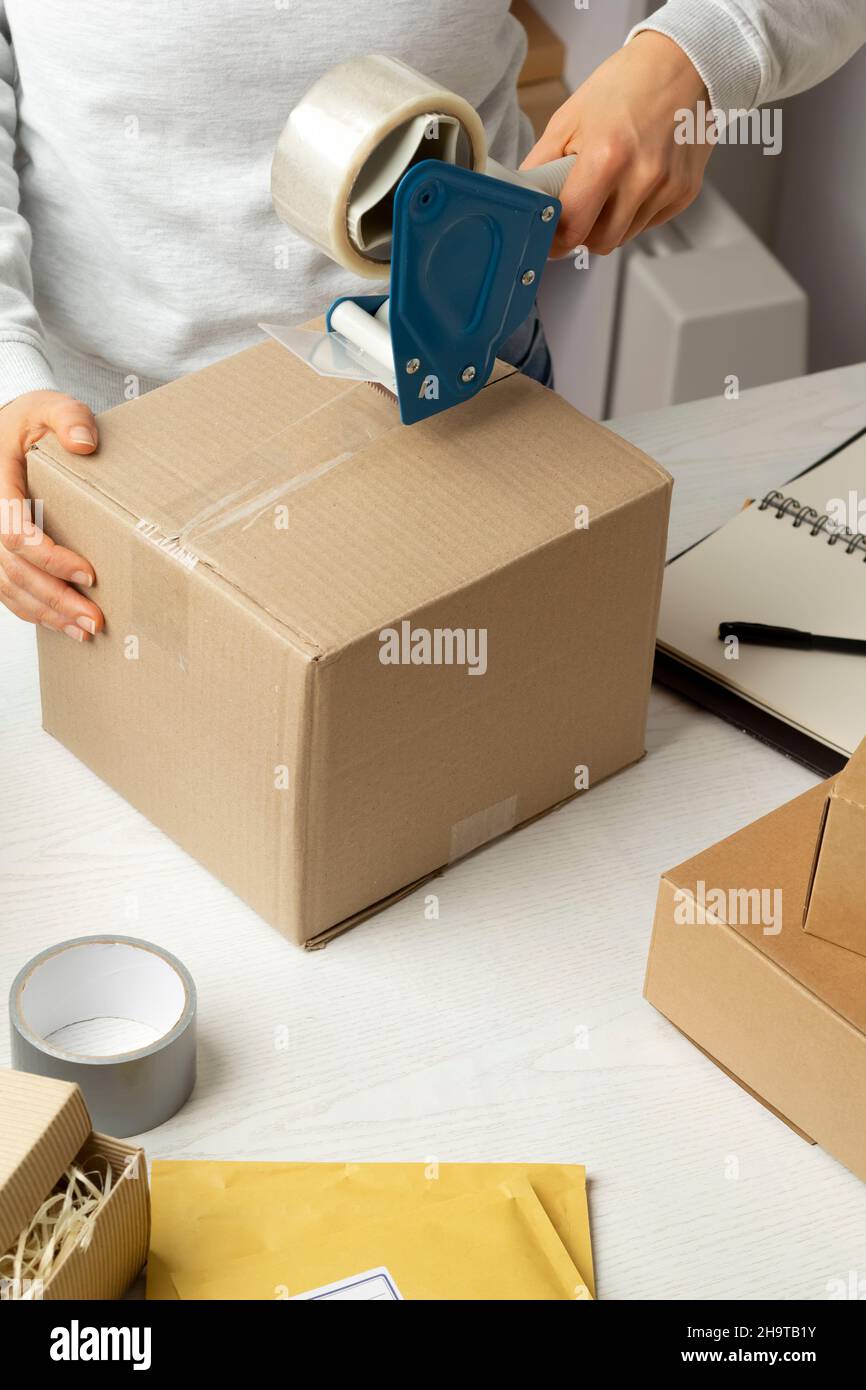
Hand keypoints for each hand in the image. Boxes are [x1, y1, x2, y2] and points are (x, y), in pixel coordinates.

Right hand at [0, 390, 103, 640]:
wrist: (3, 437)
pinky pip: (4, 589)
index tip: (89, 573)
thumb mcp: (45, 406)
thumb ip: (67, 417)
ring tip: (84, 631)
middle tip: (94, 620)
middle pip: (13, 570)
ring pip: (7, 587)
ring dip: (46, 613)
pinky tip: (61, 625)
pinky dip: (32, 610)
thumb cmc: (25, 423)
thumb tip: (84, 443)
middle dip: (54, 598)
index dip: (50, 558)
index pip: (13, 533)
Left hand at [522, 31, 711, 256]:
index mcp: (607, 156)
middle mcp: (642, 176)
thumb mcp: (569, 118)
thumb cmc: (624, 85)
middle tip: (578, 211)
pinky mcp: (685, 192)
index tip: (548, 235)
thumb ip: (542, 166)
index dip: (555, 238)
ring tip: (610, 187)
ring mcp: (668, 187)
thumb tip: (526, 201)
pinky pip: (649, 224)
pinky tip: (635, 181)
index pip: (573, 227)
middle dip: (583, 234)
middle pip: (601, 243)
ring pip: (625, 236)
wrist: (682, 64)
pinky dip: (635, 213)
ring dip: (610, 224)